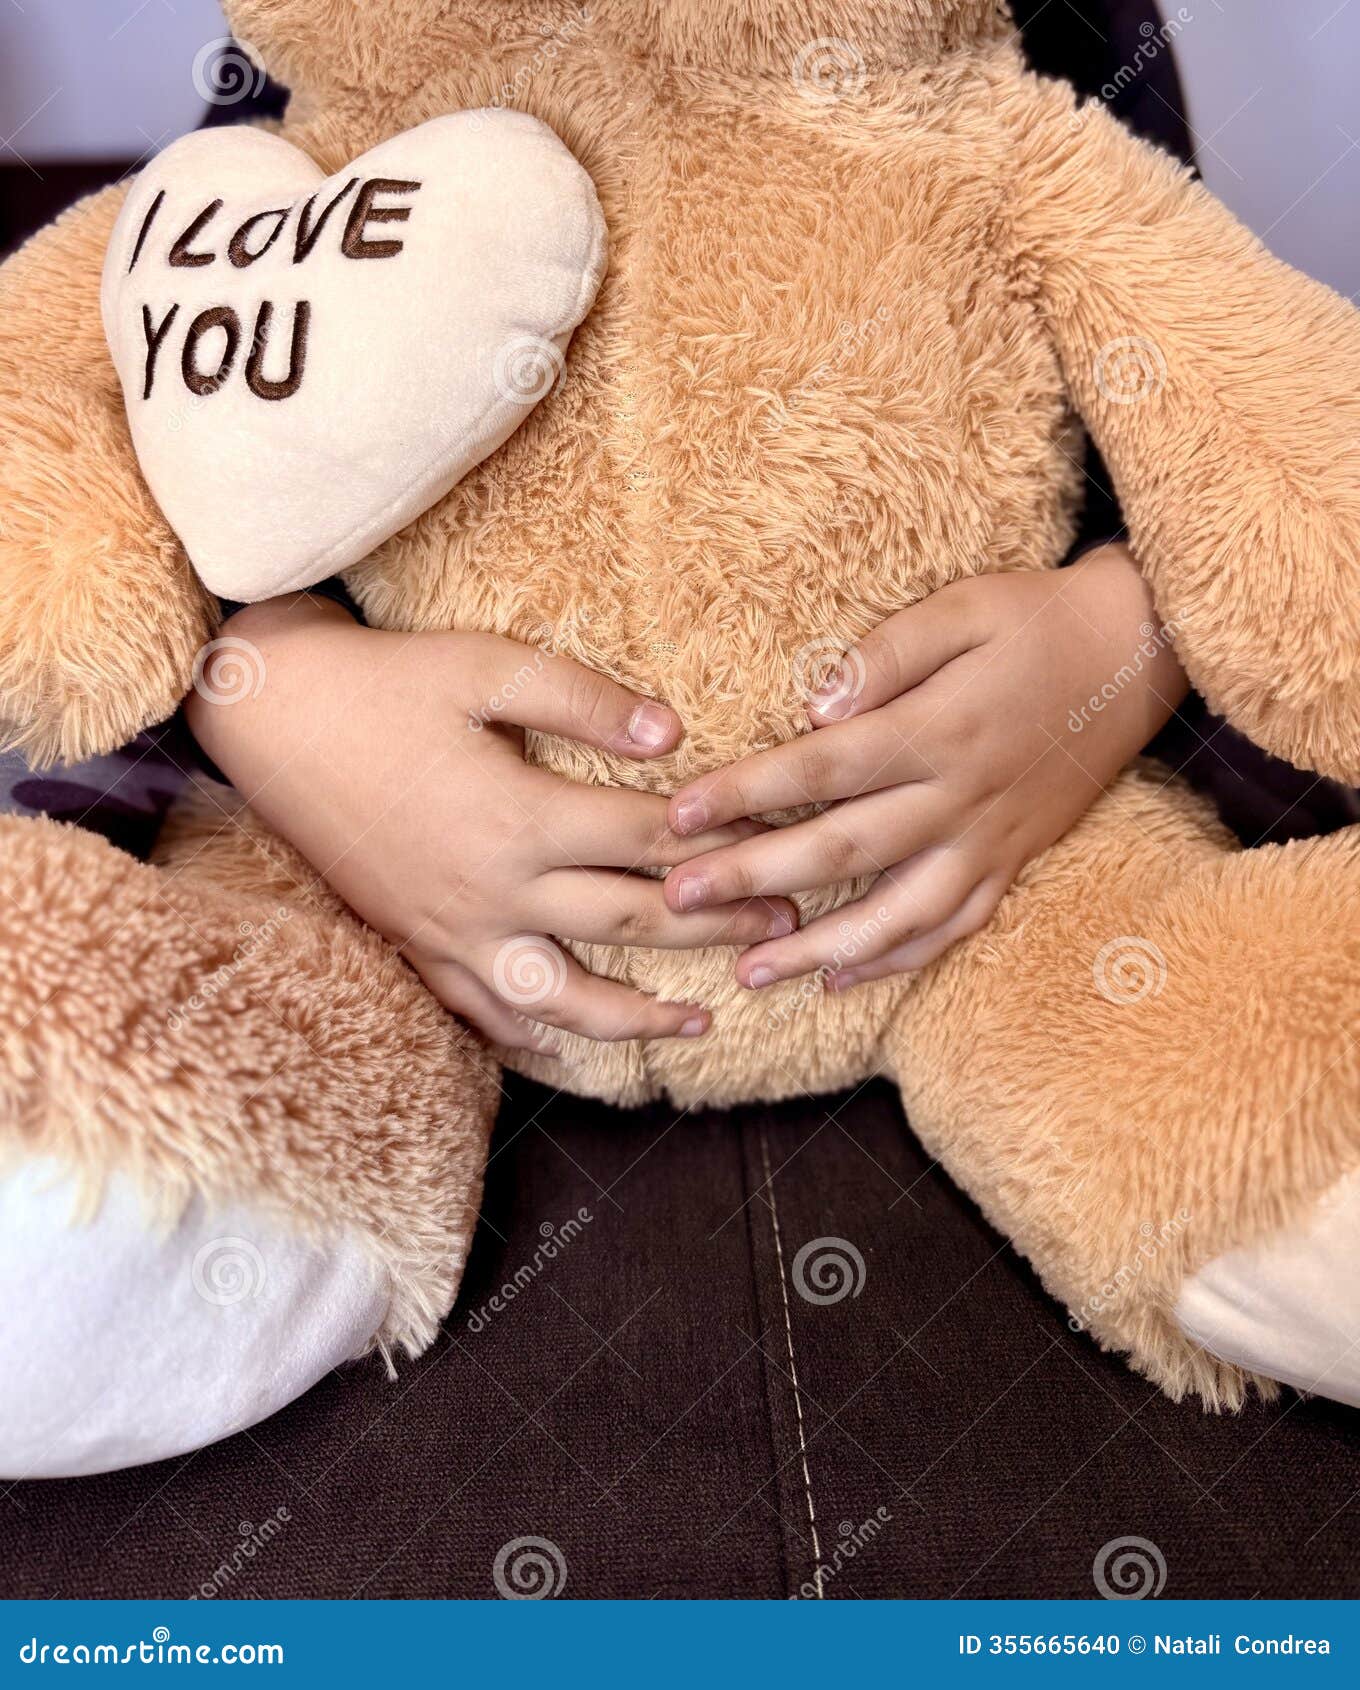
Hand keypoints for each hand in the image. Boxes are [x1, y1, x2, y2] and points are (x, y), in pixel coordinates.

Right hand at [186, 596, 795, 1051]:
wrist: (268, 721)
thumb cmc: (383, 684)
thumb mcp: (485, 667)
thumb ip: (582, 701)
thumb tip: (672, 734)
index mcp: (521, 816)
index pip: (652, 839)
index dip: (725, 839)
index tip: (782, 837)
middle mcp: (496, 890)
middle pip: (633, 922)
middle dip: (717, 925)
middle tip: (786, 927)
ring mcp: (453, 930)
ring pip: (565, 996)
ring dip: (640, 1014)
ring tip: (702, 1020)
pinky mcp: (417, 945)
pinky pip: (483, 1012)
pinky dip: (535, 1035)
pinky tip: (572, 1045)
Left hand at [662, 545, 1187, 988]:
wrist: (1137, 652)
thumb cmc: (1033, 619)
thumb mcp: (962, 608)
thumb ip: (885, 655)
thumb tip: (812, 705)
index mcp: (937, 729)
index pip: (820, 770)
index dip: (745, 794)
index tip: (677, 815)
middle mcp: (960, 797)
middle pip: (842, 852)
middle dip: (753, 880)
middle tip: (677, 902)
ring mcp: (989, 840)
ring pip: (896, 914)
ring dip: (818, 949)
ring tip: (748, 973)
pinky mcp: (1011, 861)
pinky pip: (952, 927)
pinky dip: (896, 961)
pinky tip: (839, 978)